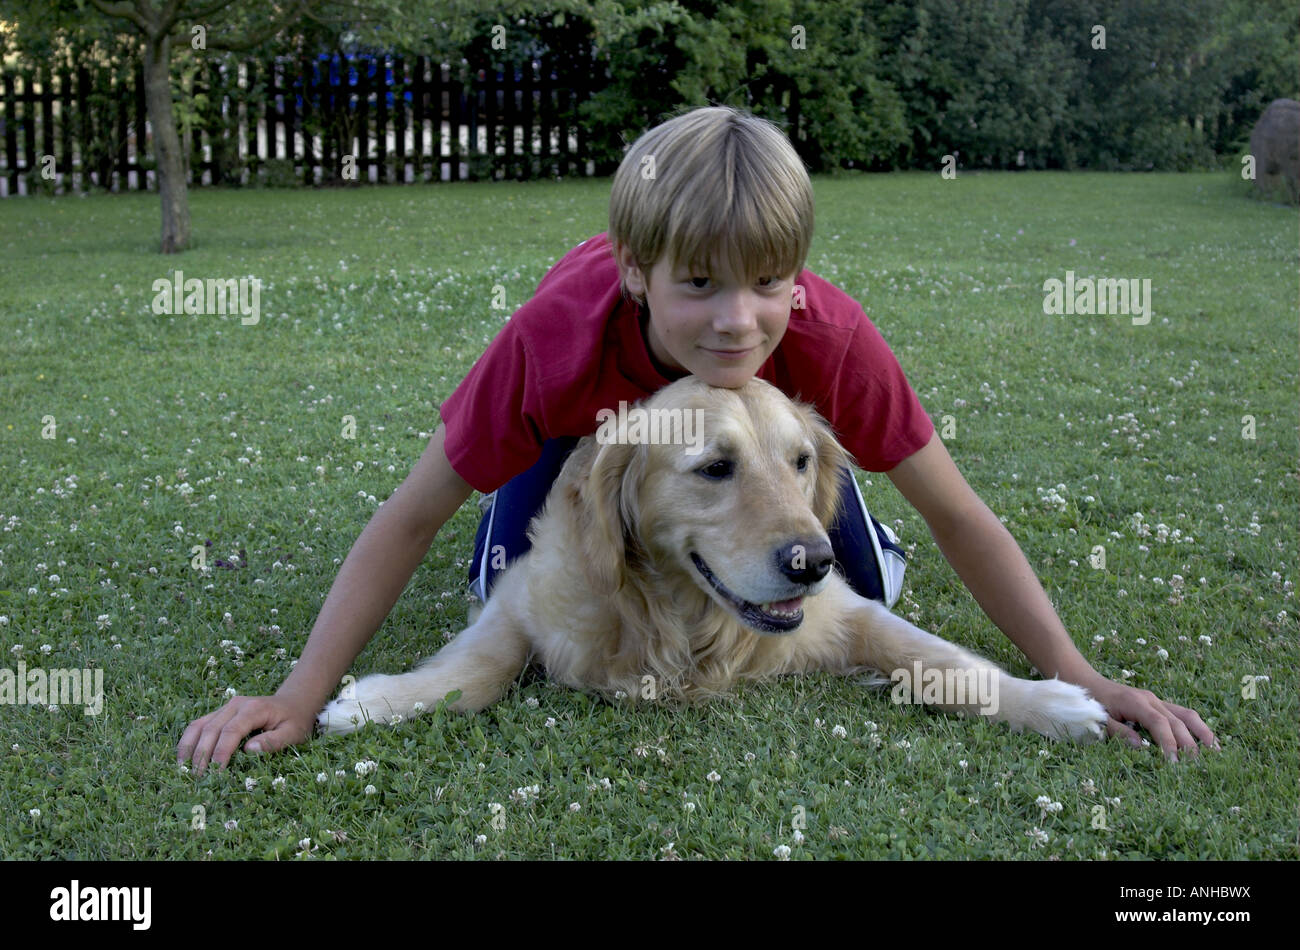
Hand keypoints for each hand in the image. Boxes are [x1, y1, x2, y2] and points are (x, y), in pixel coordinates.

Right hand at [177, 695, 316, 776]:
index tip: (215, 773)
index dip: (220, 752)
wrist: (293, 702)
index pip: (231, 731)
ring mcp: (226, 707)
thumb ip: (274, 741)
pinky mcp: (220, 712)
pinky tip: (184, 759)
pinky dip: (189, 741)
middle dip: (202, 754)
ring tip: (183, 770)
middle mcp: (236, 705)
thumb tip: (248, 750)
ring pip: (199, 725)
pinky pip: (199, 725)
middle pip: (211, 728)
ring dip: (189, 747)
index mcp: (254, 709)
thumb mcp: (293, 733)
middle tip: (196, 779)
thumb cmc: (294, 721)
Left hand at [1080, 674, 1218, 761]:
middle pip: (1176, 721)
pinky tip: (1205, 740)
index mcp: (1135, 702)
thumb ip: (1118, 732)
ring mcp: (1156, 700)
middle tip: (1197, 766)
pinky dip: (1195, 727)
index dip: (1168, 742)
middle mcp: (1151, 699)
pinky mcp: (1157, 704)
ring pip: (1185, 714)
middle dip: (1188, 743)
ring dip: (1201, 732)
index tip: (1174, 762)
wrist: (1086, 681)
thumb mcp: (1099, 719)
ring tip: (1216, 752)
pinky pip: (1181, 714)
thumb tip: (1140, 747)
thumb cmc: (1092, 702)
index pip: (1159, 723)